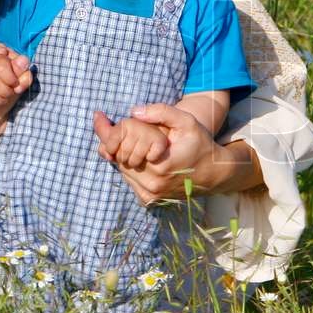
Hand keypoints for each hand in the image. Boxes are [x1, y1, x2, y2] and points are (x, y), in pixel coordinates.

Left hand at [93, 104, 223, 203]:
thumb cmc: (200, 144)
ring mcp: (151, 195)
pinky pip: (130, 182)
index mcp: (160, 166)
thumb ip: (161, 112)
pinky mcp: (150, 200)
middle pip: (119, 160)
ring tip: (125, 141)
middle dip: (114, 143)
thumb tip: (133, 112)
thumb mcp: (186, 122)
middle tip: (109, 126)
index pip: (120, 148)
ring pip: (122, 172)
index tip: (97, 116)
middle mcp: (153, 184)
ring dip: (121, 156)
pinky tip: (136, 157)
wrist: (214, 173)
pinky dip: (128, 169)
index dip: (107, 132)